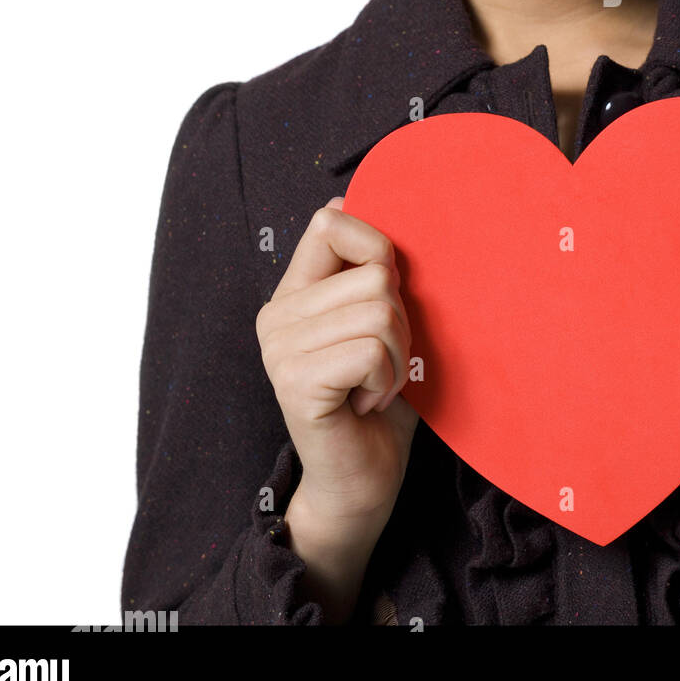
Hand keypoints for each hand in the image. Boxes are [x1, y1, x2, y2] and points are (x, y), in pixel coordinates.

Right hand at [256, 196, 419, 524]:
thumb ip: (371, 271)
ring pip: (380, 311)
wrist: (363, 480)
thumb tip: (360, 200)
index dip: (379, 249)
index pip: (332, 221)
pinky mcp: (295, 384)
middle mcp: (276, 316)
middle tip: (384, 364)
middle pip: (376, 274)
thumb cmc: (381, 398)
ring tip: (375, 385)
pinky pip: (371, 351)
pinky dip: (387, 381)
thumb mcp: (383, 321)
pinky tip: (365, 405)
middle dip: (403, 322)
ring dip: (398, 357)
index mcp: (294, 292)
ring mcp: (280, 350)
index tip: (388, 297)